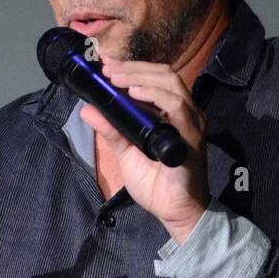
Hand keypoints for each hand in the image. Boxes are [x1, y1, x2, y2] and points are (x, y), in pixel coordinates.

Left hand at [79, 55, 211, 243]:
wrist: (173, 212)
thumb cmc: (154, 183)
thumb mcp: (125, 152)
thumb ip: (111, 130)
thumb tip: (87, 109)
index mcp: (171, 112)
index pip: (155, 78)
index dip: (132, 68)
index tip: (106, 65)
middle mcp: (184, 113)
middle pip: (163, 74)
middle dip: (133, 68)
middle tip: (108, 70)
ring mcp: (191, 123)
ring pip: (171, 84)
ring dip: (141, 77)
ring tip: (117, 79)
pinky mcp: (192, 137)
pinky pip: (177, 108)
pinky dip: (155, 96)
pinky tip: (136, 94)